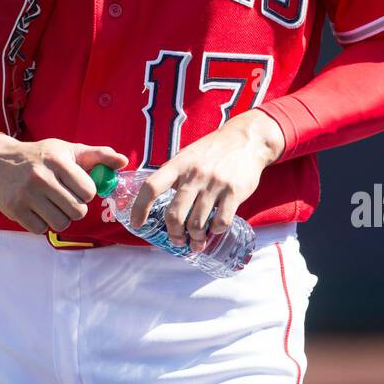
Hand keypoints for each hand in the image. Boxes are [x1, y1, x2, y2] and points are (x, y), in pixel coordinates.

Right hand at [0, 135, 127, 235]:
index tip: (78, 188)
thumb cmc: (41, 156)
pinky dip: (43, 223)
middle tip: (66, 199)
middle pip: (77, 211)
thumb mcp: (67, 150)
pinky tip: (37, 209)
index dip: (87, 193)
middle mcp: (40, 177)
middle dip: (76, 208)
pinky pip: (41, 230)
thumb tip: (123, 161)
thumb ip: (97, 155)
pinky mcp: (15, 210)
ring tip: (52, 205)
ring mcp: (26, 195)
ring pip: (61, 223)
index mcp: (57, 161)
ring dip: (61, 218)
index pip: (88, 191)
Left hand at [128, 111, 284, 253]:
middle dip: (174, 234)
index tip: (137, 224)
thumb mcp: (187, 156)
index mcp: (178, 164)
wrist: (246, 140)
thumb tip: (154, 202)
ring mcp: (215, 184)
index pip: (151, 187)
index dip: (140, 208)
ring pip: (197, 223)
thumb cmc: (212, 151)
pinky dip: (215, 231)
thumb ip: (173, 176)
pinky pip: (221, 222)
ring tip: (196, 242)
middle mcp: (194, 174)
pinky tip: (214, 230)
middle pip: (175, 214)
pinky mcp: (234, 192)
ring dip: (195, 239)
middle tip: (177, 240)